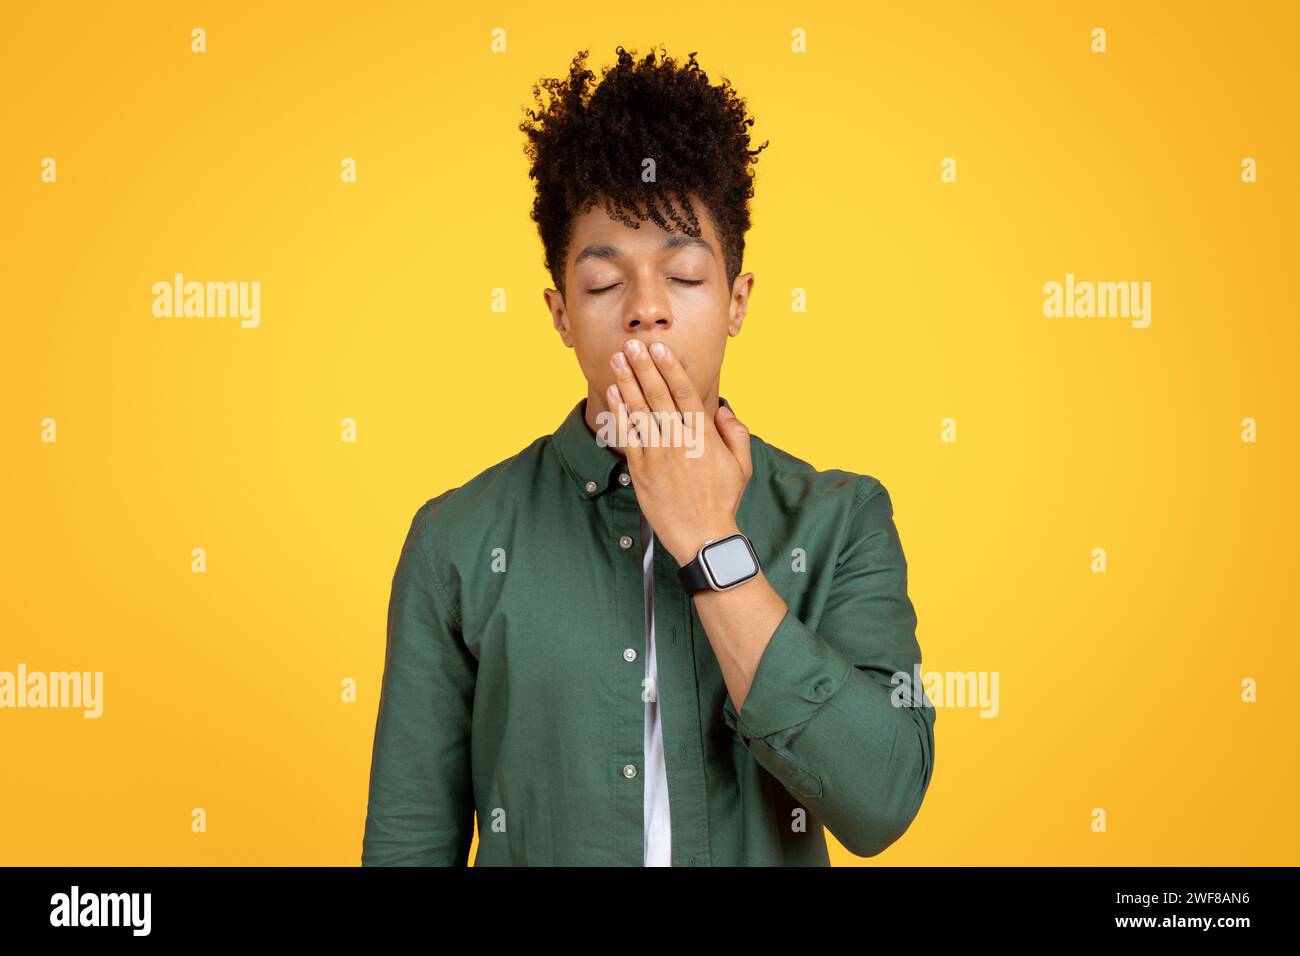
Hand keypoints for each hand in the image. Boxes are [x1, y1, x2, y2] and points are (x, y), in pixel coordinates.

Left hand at [601, 338, 752, 566]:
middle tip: (632, 344)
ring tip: (617, 360)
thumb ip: (735, 433)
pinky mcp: (641, 470)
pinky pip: (627, 435)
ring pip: (639, 412)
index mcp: (704, 436)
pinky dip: (619, 413)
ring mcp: (658, 455)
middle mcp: (680, 441)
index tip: (659, 348)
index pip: (684, 393)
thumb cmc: (722, 500)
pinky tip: (613, 394)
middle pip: (658, 396)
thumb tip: (721, 408)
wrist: (702, 536)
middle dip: (644, 367)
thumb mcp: (742, 466)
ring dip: (627, 383)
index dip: (670, 368)